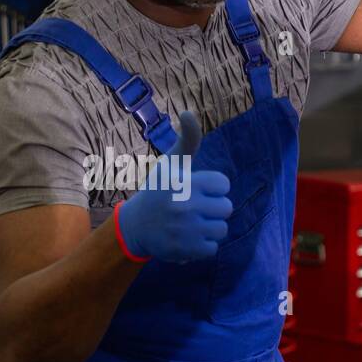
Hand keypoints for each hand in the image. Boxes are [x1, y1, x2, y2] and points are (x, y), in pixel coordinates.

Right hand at [115, 111, 232, 263]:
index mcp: (185, 181)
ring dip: (210, 227)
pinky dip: (203, 245)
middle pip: (226, 208)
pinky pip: (212, 248)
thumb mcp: (171, 163)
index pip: (223, 184)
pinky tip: (188, 238)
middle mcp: (186, 204)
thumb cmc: (158, 190)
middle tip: (195, 209)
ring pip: (221, 229)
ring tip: (192, 224)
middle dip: (213, 208)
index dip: (212, 188)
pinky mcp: (185, 250)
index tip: (196, 190)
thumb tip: (188, 111)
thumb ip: (188, 139)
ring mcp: (186, 229)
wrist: (135, 226)